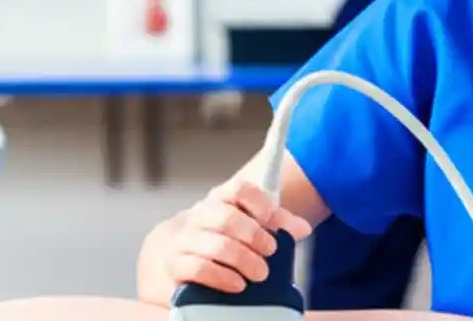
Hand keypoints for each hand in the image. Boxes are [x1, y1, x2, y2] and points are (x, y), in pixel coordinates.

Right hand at [165, 178, 312, 293]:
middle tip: (270, 250)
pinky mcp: (175, 265)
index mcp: (218, 200)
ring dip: (243, 259)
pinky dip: (222, 276)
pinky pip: (198, 268)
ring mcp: (184, 240)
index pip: (238, 189)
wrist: (170, 255)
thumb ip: (274, 223)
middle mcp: (199, 216)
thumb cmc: (216, 238)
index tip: (270, 218)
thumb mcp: (243, 225)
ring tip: (260, 272)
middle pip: (225, 217)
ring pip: (215, 244)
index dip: (258, 202)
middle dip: (253, 235)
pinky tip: (238, 284)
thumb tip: (302, 228)